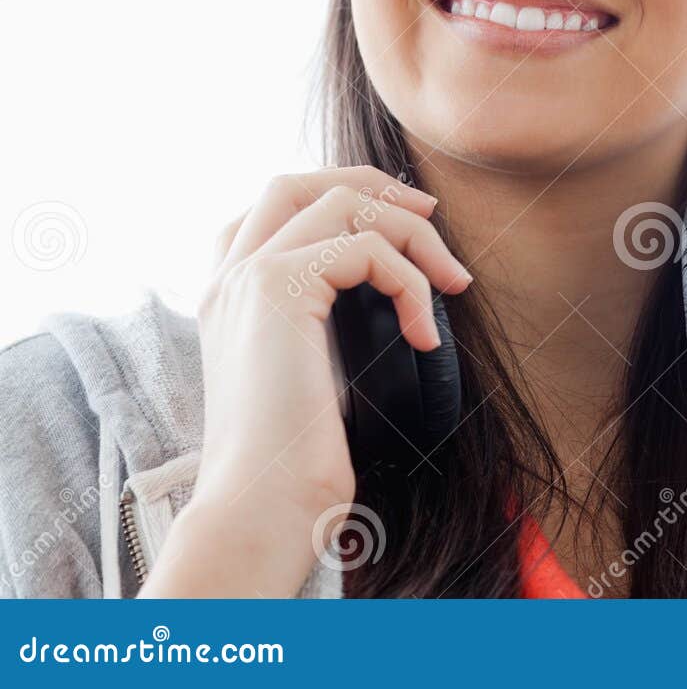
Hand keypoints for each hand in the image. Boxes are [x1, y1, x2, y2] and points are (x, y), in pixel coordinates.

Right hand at [143, 166, 470, 596]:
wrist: (262, 509)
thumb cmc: (295, 462)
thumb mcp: (315, 376)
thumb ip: (329, 327)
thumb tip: (394, 298)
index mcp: (230, 297)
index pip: (269, 210)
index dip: (336, 195)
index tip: (401, 219)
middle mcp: (228, 278)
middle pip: (295, 183)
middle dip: (370, 185)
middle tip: (431, 216)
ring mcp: (247, 277)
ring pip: (340, 202)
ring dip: (411, 233)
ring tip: (451, 283)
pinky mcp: (277, 286)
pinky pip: (367, 247)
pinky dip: (412, 282)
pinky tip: (424, 337)